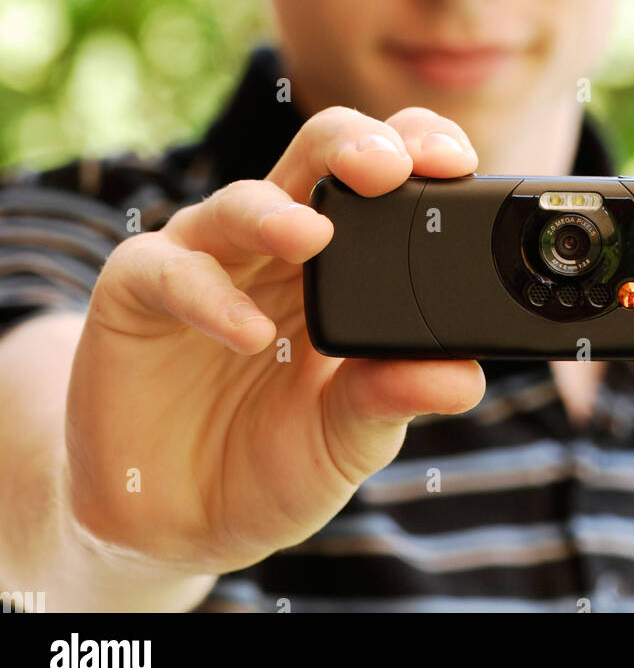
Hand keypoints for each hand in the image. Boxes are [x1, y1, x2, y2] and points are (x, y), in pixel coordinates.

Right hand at [63, 107, 484, 574]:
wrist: (181, 524)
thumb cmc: (274, 459)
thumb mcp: (350, 437)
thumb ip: (396, 397)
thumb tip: (464, 375)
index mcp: (343, 254)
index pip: (388, 168)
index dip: (420, 146)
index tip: (457, 165)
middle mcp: (274, 238)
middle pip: (317, 152)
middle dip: (356, 144)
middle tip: (391, 167)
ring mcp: (205, 256)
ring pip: (239, 202)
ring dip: (277, 214)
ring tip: (312, 236)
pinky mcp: (135, 290)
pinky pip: (168, 271)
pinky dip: (209, 296)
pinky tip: (248, 333)